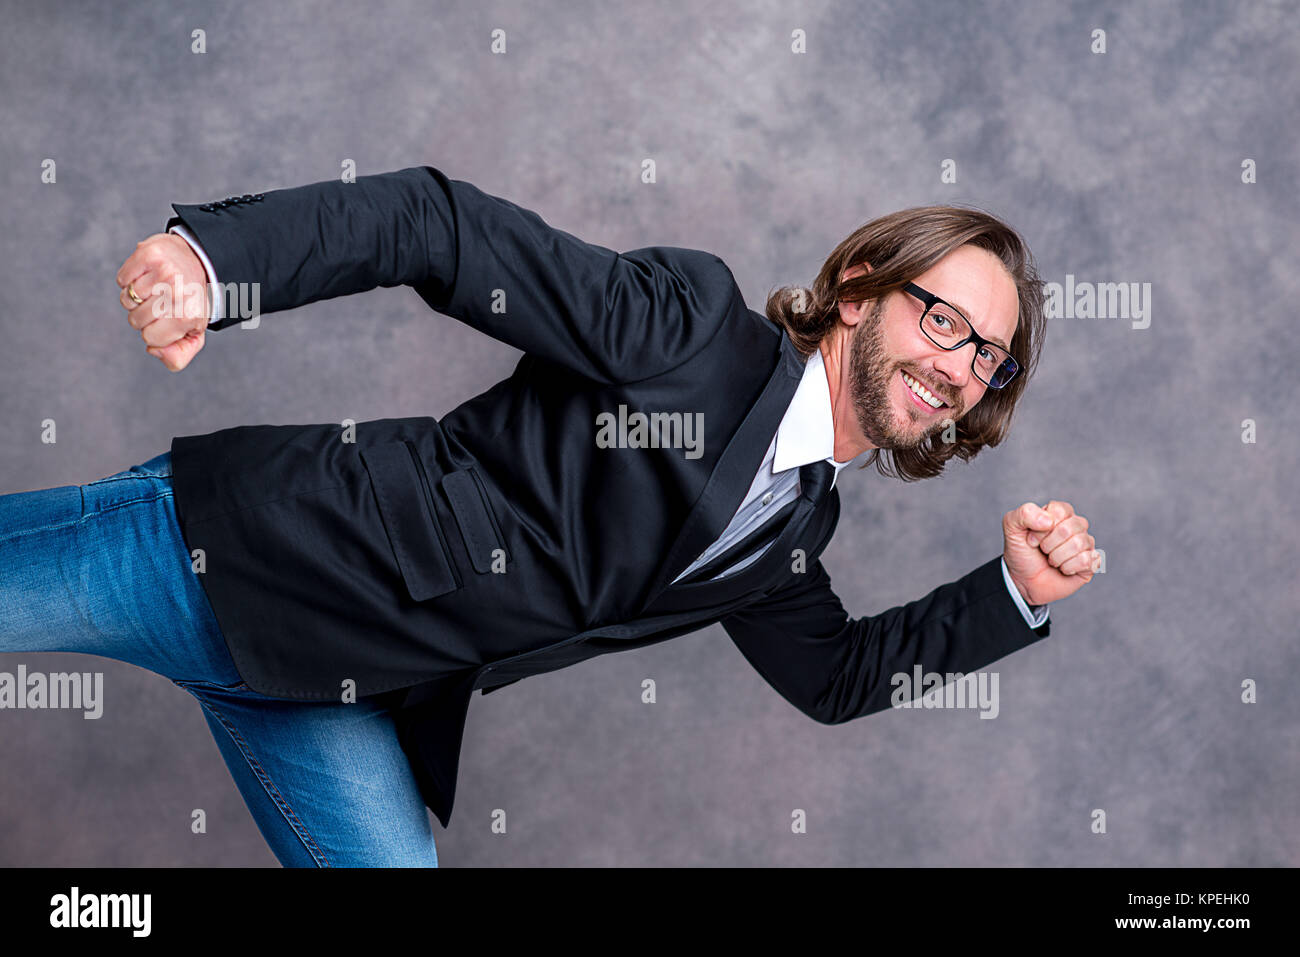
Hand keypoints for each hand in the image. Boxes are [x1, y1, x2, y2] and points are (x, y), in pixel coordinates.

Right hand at [116, 232, 208, 371]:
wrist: (198, 260)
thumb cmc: (191, 300)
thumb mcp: (193, 332)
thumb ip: (179, 355)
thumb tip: (153, 350)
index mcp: (190, 315)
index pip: (150, 339)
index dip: (154, 331)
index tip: (167, 318)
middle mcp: (178, 293)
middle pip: (135, 320)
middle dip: (144, 315)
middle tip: (161, 301)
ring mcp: (164, 272)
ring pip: (127, 300)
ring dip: (136, 297)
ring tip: (155, 288)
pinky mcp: (149, 254)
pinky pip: (121, 280)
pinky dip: (129, 279)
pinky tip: (147, 275)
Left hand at [1002, 500, 1097, 605]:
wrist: (1024, 581)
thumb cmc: (1021, 553)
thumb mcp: (1012, 529)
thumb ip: (1024, 514)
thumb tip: (1049, 520)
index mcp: (1059, 513)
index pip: (1060, 511)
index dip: (1042, 529)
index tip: (1031, 539)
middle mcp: (1076, 525)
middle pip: (1069, 528)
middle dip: (1048, 544)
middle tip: (1042, 551)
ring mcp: (1086, 543)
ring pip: (1079, 544)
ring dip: (1057, 557)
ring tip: (1051, 560)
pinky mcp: (1092, 562)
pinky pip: (1087, 560)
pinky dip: (1068, 567)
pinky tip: (1063, 569)